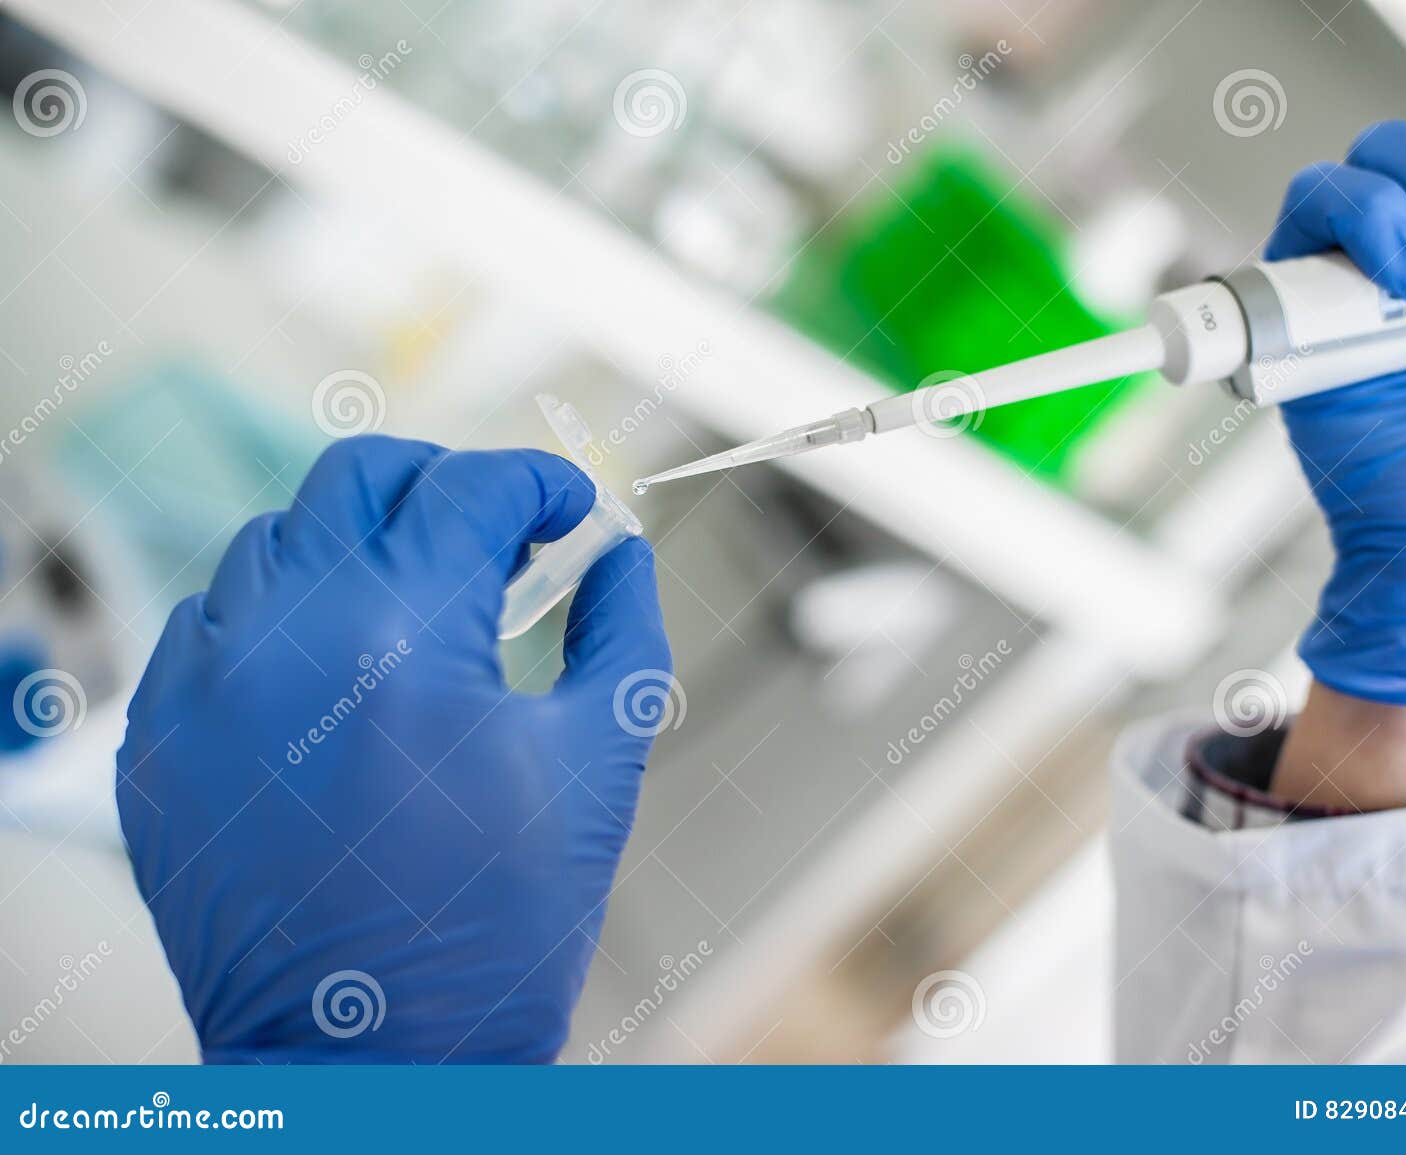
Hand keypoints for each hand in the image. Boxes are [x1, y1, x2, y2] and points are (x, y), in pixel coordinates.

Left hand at [117, 436, 671, 1062]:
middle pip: (358, 477)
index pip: (473, 491)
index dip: (541, 483)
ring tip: (418, 606)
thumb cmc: (494, 933)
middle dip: (444, 485)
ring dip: (359, 547)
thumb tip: (622, 554)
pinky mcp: (161, 741)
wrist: (375, 1065)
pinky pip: (210, 623)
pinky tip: (335, 670)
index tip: (568, 508)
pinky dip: (279, 618)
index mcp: (403, 642)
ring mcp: (204, 690)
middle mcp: (282, 643)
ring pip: (275, 540)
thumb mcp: (598, 766)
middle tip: (496, 533)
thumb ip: (623, 632)